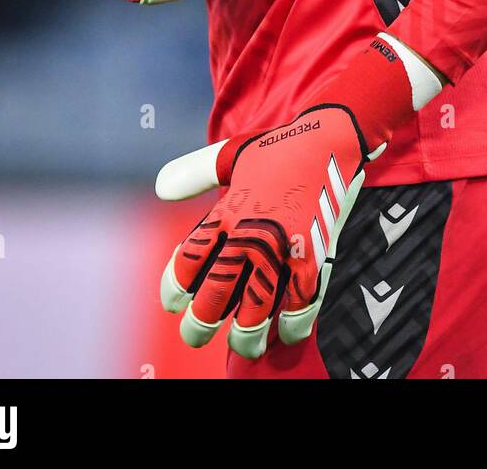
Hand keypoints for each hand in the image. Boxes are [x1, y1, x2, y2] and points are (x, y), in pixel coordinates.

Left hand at [156, 104, 370, 358]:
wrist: (326, 139)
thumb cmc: (276, 148)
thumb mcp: (229, 154)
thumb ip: (194, 172)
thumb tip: (160, 188)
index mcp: (227, 209)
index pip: (190, 257)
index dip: (175, 285)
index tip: (172, 302)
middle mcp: (250, 232)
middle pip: (217, 290)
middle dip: (201, 322)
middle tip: (193, 336)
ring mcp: (283, 246)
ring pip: (258, 306)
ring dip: (246, 334)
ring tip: (241, 346)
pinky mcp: (313, 253)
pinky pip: (301, 300)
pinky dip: (293, 322)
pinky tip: (285, 333)